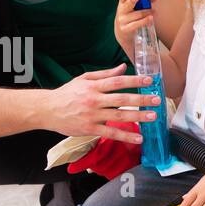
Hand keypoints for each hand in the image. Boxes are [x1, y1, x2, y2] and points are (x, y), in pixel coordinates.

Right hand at [43, 63, 160, 144]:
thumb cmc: (66, 94)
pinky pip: (111, 133)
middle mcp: (94, 100)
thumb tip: (122, 67)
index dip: (135, 80)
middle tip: (157, 99)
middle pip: (122, 99)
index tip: (149, 80)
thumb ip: (104, 74)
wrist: (47, 110)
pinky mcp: (89, 129)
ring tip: (152, 116)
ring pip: (119, 116)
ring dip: (138, 116)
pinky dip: (125, 135)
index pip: (118, 82)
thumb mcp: (84, 79)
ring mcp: (92, 115)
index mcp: (93, 86)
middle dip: (141, 99)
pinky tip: (138, 137)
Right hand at [114, 0, 160, 57]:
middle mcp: (121, 11)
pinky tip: (151, 18)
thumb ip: (147, 0)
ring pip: (137, 14)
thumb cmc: (131, 16)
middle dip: (132, 0)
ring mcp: (123, 20)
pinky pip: (137, 24)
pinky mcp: (126, 29)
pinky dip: (145, 21)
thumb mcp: (136, 7)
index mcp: (123, 3)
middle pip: (128, 4)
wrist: (123, 33)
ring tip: (153, 11)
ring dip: (146, 12)